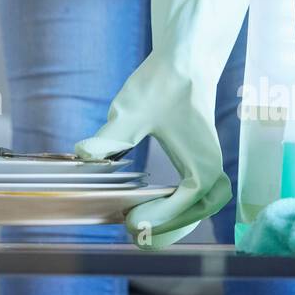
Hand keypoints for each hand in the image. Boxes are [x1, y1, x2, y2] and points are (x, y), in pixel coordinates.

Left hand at [75, 0, 253, 247]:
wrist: (186, 59)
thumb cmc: (163, 83)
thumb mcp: (130, 111)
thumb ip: (108, 138)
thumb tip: (81, 154)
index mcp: (202, 165)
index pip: (179, 205)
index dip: (155, 219)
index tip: (129, 223)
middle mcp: (212, 170)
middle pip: (194, 216)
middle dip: (168, 231)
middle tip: (134, 235)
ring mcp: (211, 166)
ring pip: (199, 209)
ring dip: (175, 223)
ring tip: (143, 227)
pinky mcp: (203, 160)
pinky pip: (196, 197)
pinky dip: (178, 209)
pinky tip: (152, 208)